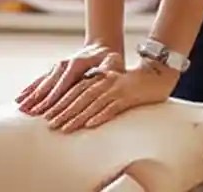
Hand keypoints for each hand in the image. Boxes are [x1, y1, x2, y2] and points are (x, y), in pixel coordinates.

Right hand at [15, 42, 122, 115]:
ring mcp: (57, 67)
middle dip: (38, 99)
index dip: (54, 97)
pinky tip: (20, 98)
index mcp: (76, 63)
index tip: (46, 109)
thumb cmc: (110, 58)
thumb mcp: (113, 62)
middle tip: (28, 112)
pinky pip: (40, 81)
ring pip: (41, 83)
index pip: (63, 83)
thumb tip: (106, 75)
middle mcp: (63, 64)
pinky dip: (29, 89)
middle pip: (49, 85)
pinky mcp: (54, 71)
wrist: (101, 46)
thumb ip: (109, 69)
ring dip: (30, 95)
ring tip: (19, 107)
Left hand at [45, 60, 179, 133]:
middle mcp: (103, 82)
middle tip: (49, 124)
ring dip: (76, 116)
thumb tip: (79, 106)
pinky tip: (89, 125)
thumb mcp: (110, 83)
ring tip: (63, 128)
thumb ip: (96, 90)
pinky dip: (100, 116)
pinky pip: (111, 107)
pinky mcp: (128, 96)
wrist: (156, 74)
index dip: (59, 103)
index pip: (74, 90)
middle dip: (63, 111)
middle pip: (79, 97)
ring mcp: (115, 89)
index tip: (46, 115)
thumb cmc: (132, 82)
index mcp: (97, 78)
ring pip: (91, 103)